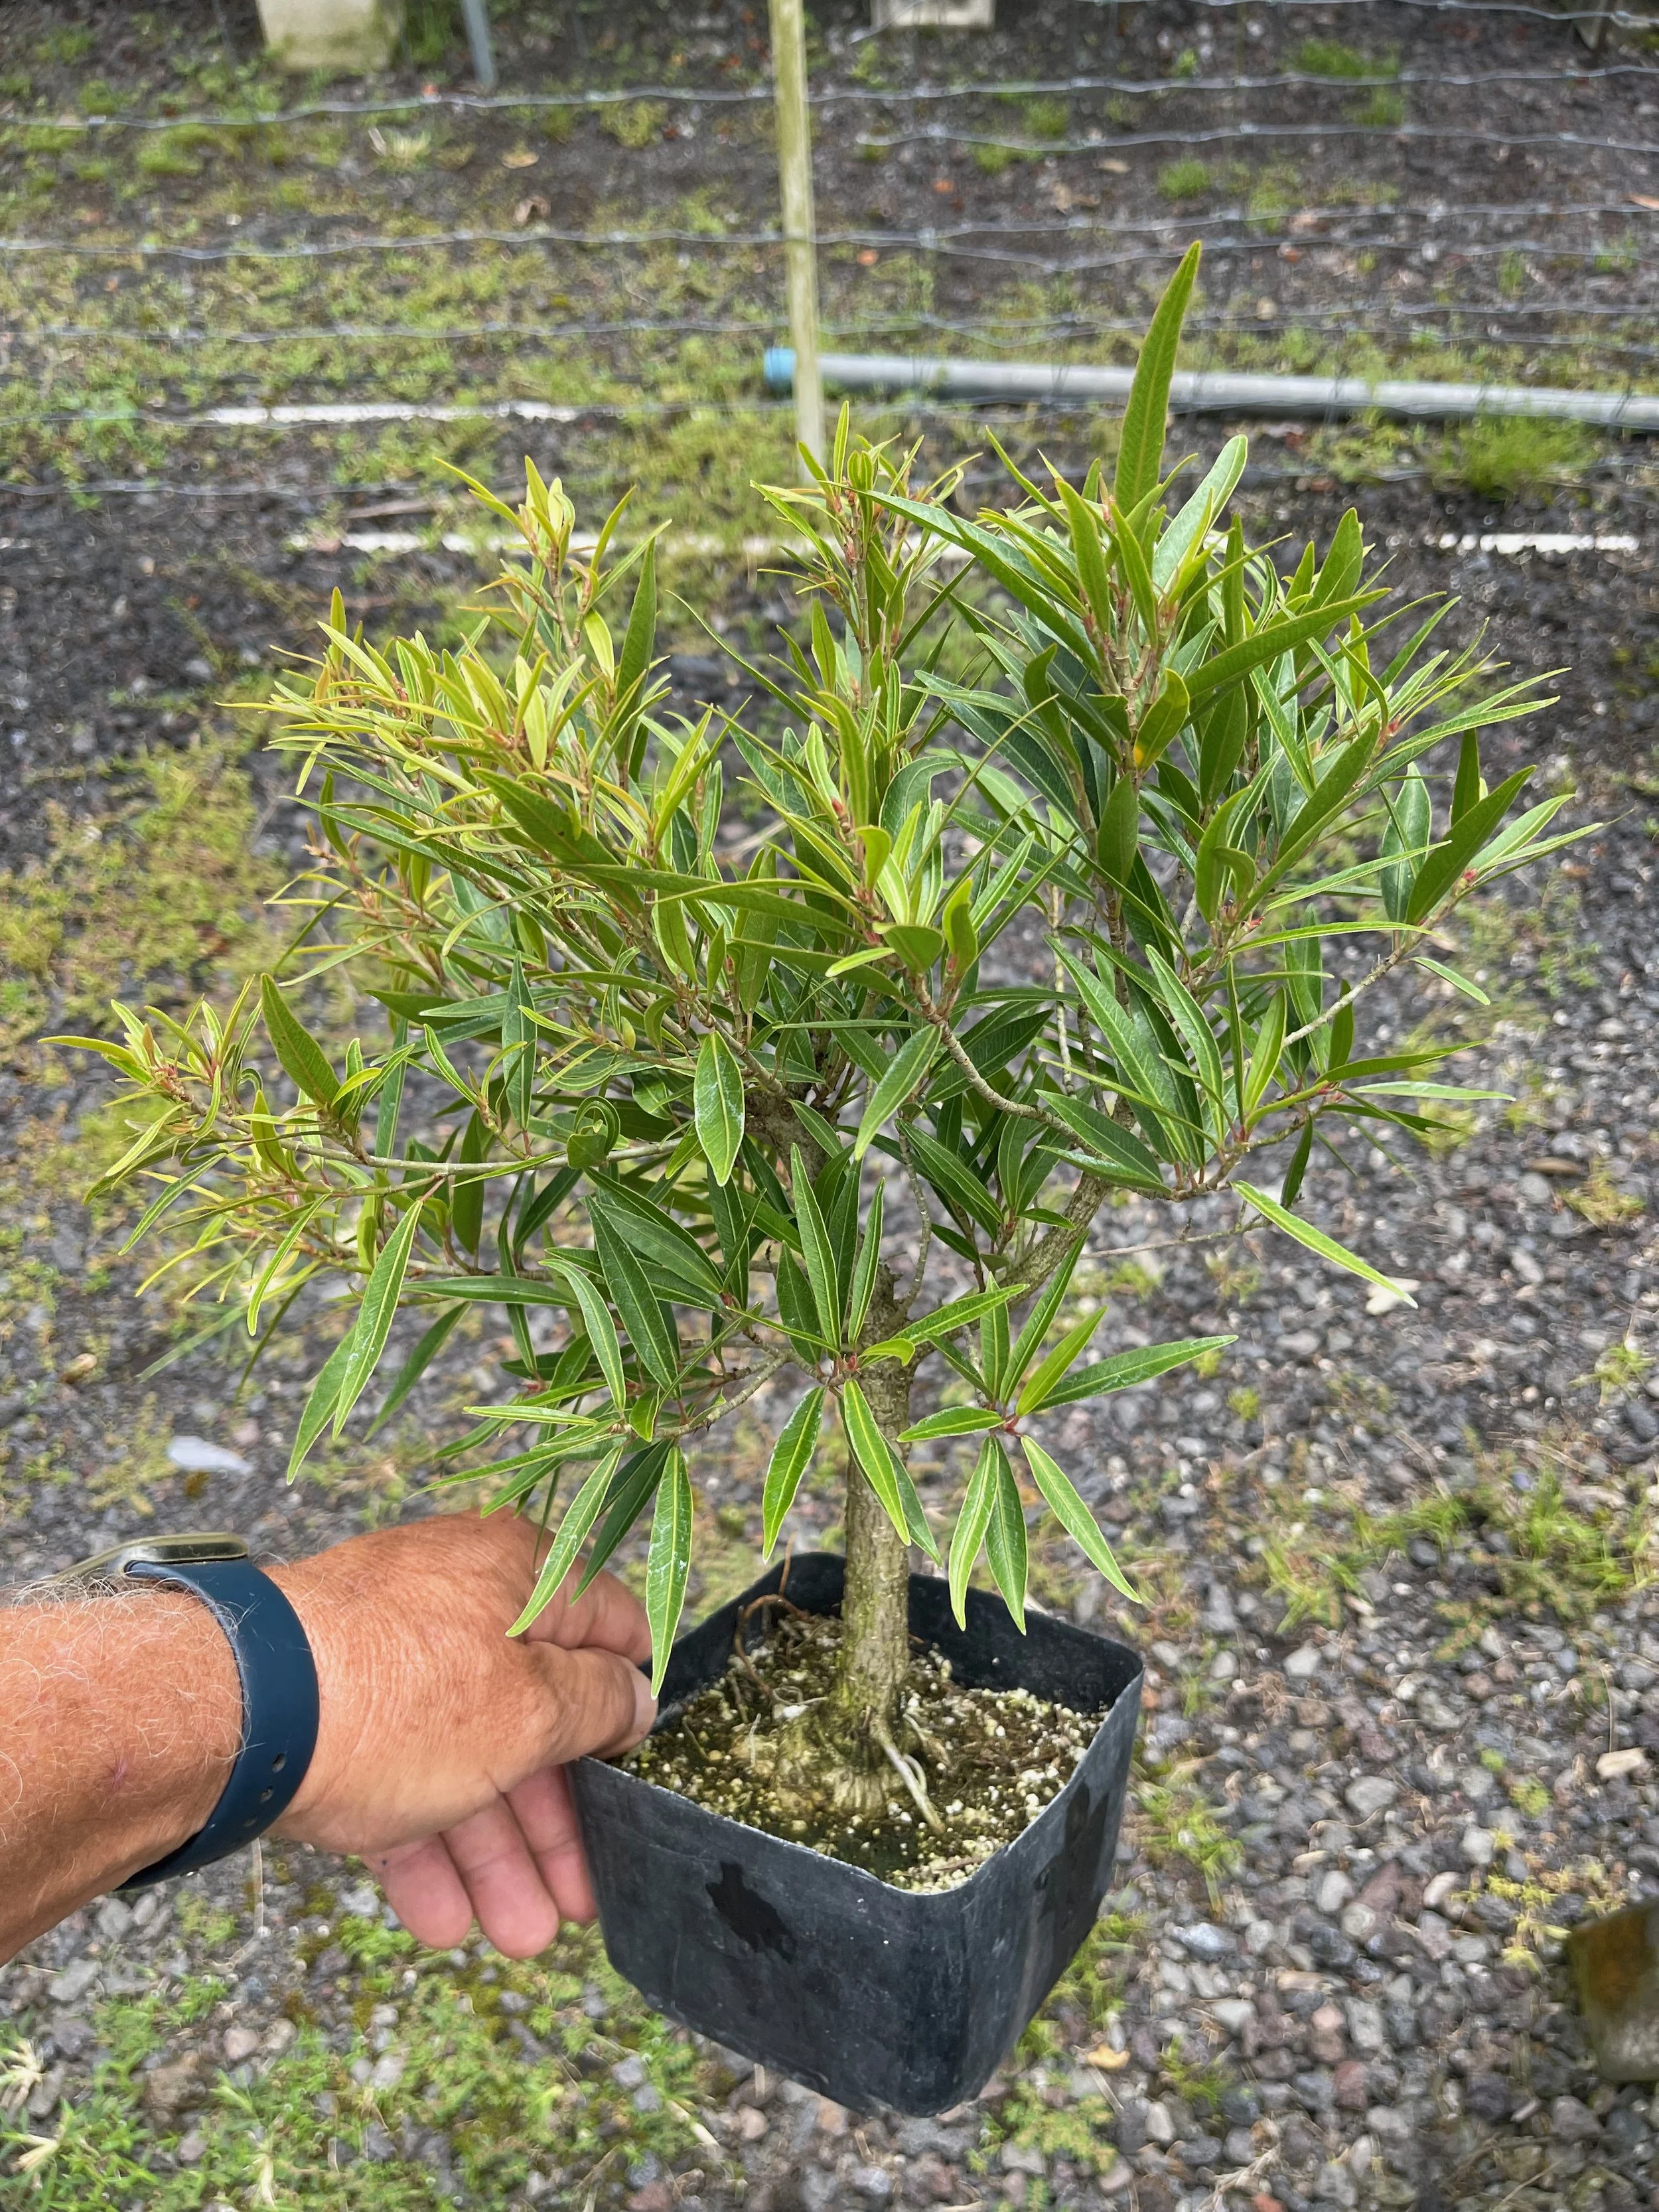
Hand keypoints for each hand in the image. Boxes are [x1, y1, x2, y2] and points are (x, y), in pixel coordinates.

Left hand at [267, 1516, 654, 1957]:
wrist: (239, 1713)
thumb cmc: (401, 1696)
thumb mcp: (531, 1711)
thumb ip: (596, 1705)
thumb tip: (635, 1697)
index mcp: (518, 1571)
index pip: (606, 1628)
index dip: (629, 1702)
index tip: (640, 1773)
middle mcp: (457, 1601)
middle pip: (531, 1714)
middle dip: (555, 1820)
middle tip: (575, 1898)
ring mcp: (391, 1654)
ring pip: (463, 1758)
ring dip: (495, 1854)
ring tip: (517, 1937)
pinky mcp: (335, 1708)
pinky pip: (398, 1775)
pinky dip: (424, 1843)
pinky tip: (441, 1920)